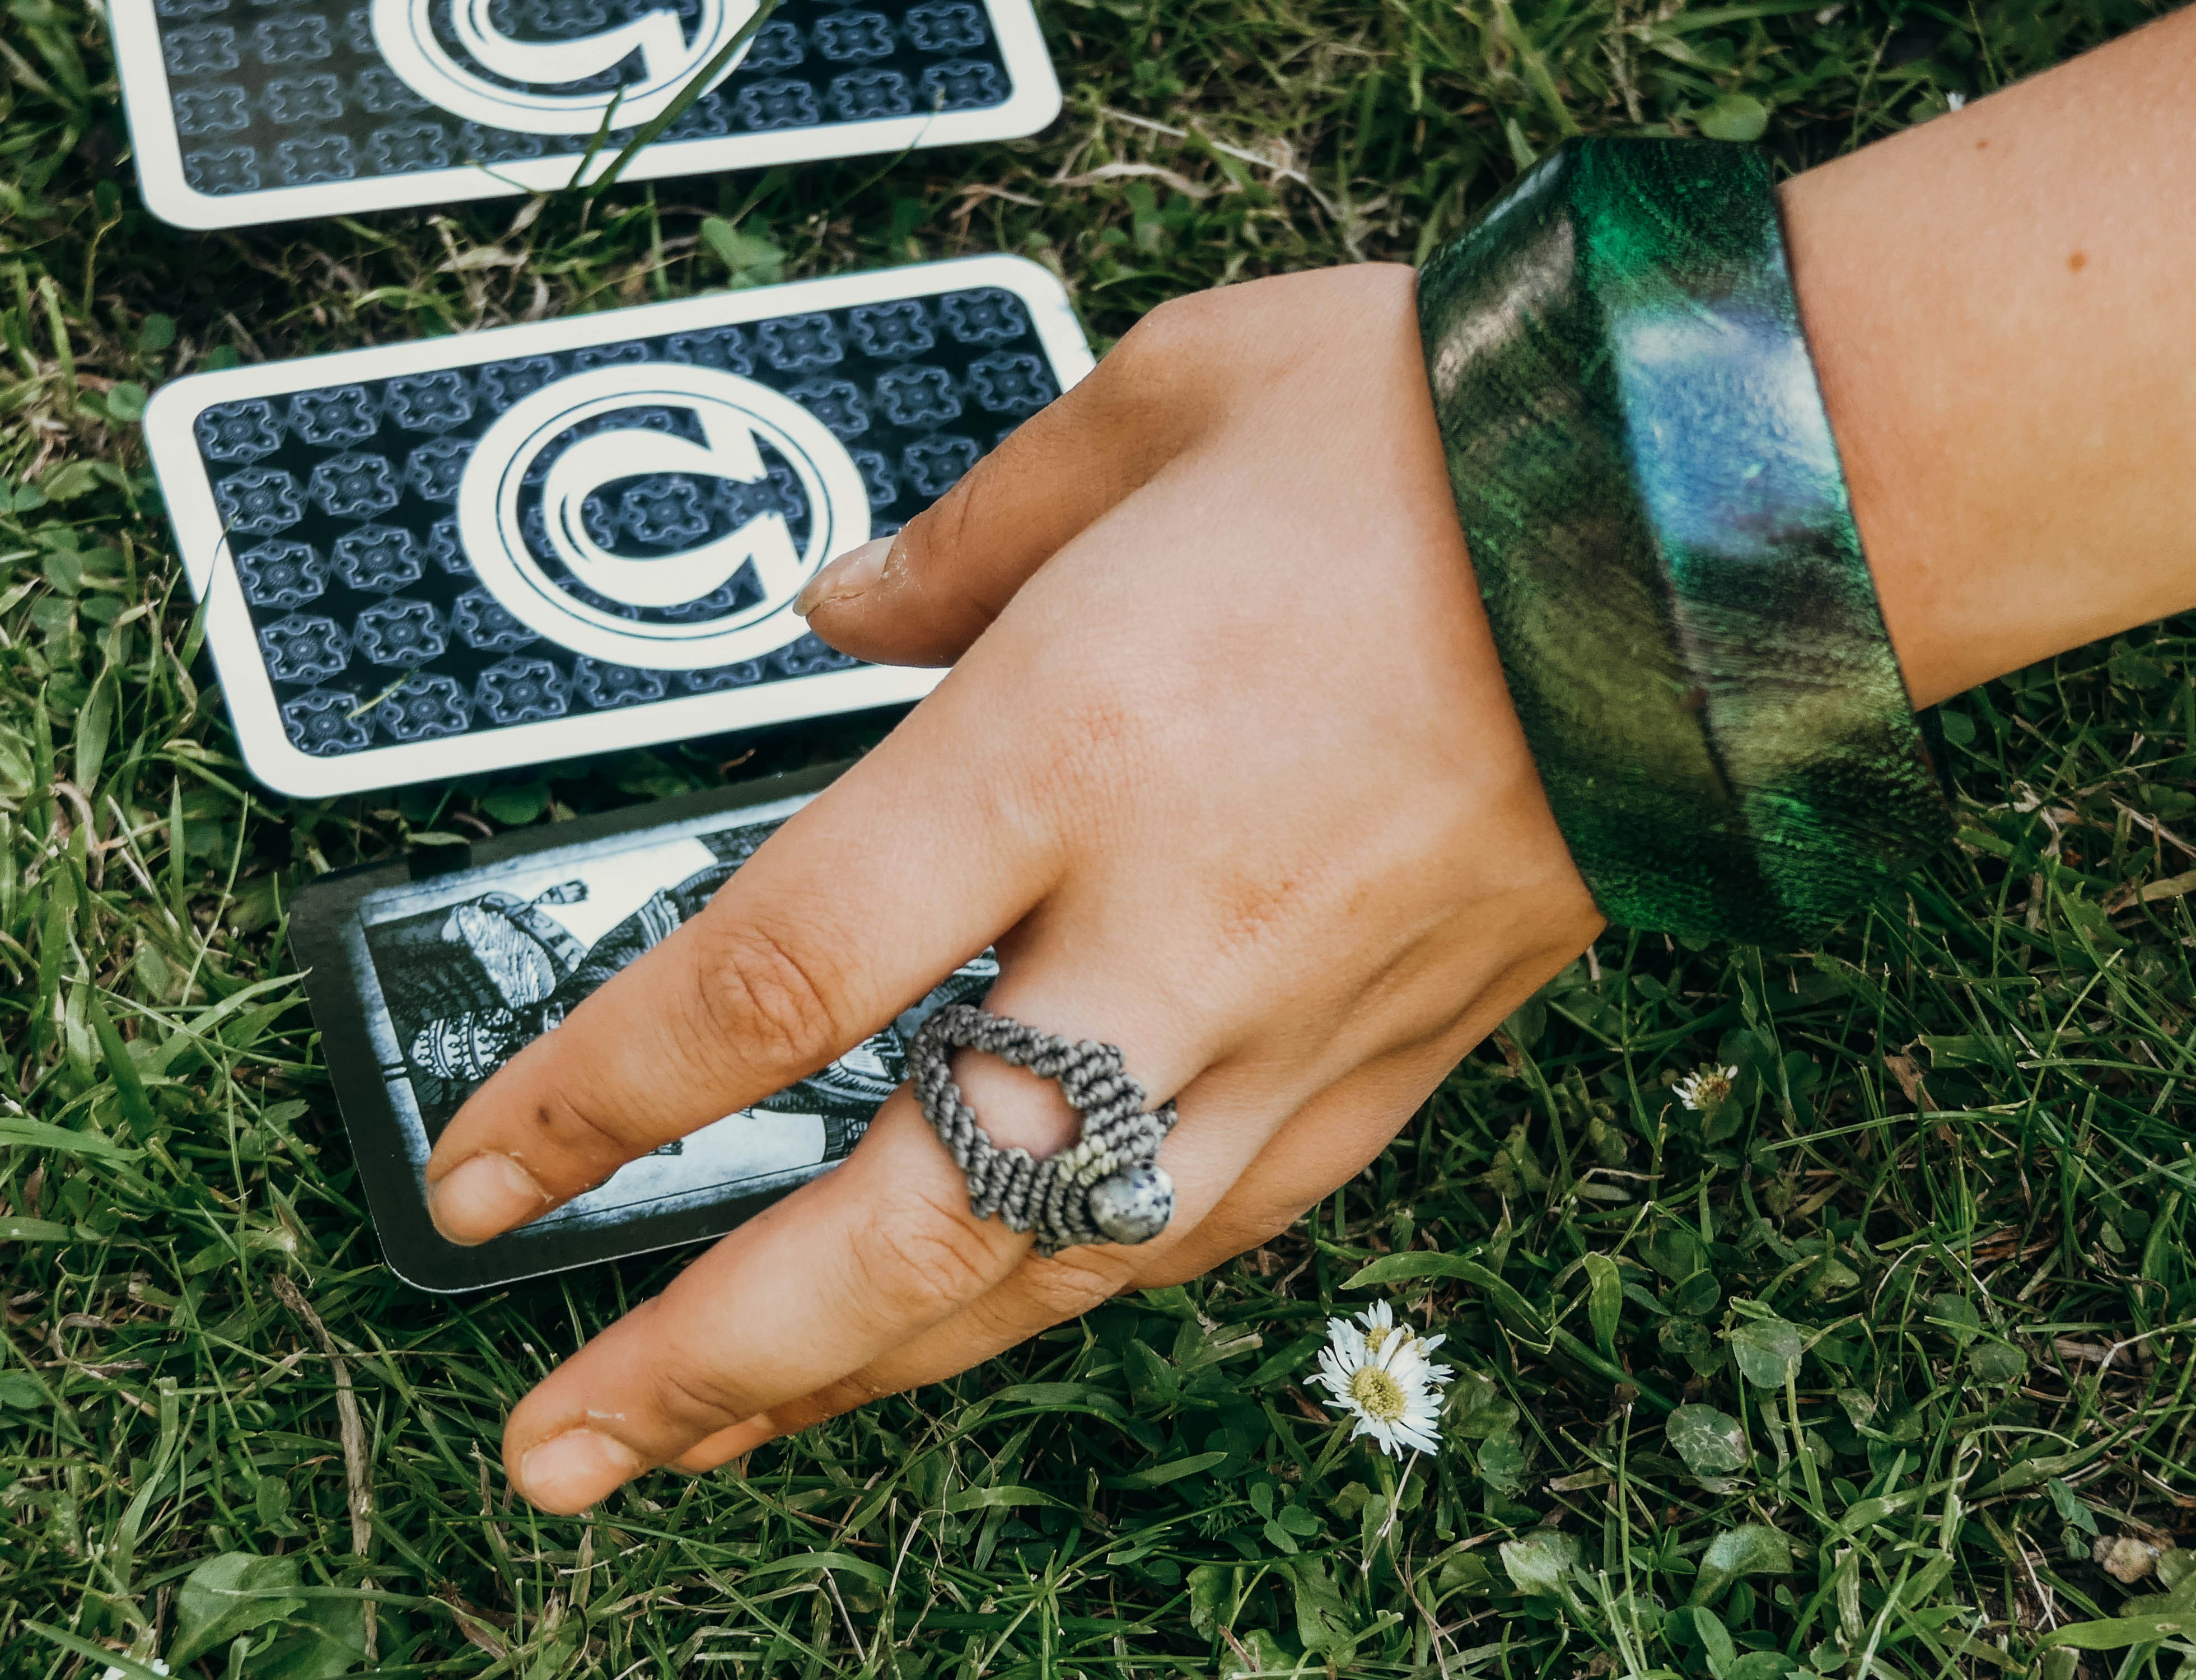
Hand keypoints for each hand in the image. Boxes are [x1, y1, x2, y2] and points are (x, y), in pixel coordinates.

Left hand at [421, 264, 1603, 1514]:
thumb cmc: (1448, 440)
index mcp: (1073, 744)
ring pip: (1046, 1274)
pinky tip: (976, 1321)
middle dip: (708, 1360)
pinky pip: (1191, 1235)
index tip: (485, 1177)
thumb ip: (959, 535)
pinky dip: (1052, 1296)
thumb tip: (837, 615)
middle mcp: (1174, 928)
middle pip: (901, 1219)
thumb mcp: (1161, 399)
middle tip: (562, 1447)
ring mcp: (1293, 1032)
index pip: (772, 983)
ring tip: (725, 1431)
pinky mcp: (1389, 1074)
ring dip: (863, 1374)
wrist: (1710, 521)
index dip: (593, 1102)